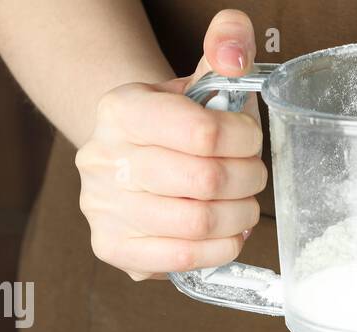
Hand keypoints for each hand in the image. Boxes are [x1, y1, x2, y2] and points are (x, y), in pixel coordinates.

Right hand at [75, 9, 266, 279]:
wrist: (136, 156)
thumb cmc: (179, 124)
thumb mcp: (201, 81)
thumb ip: (226, 48)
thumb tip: (234, 53)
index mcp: (120, 109)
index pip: (203, 132)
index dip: (244, 140)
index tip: (250, 140)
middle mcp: (102, 158)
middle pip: (205, 182)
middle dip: (247, 181)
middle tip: (254, 177)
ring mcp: (102, 207)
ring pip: (197, 223)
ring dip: (239, 217)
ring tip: (245, 206)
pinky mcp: (112, 247)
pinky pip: (181, 259)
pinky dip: (220, 249)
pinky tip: (228, 234)